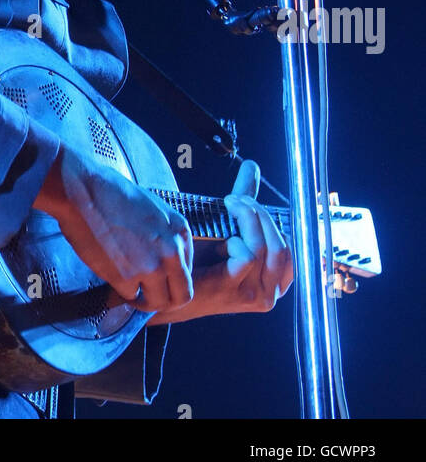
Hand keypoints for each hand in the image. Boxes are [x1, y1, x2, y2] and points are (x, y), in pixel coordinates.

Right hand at [34, 144, 194, 316]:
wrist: (84, 190)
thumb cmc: (112, 194)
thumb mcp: (153, 210)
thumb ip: (165, 237)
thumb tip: (162, 261)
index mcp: (179, 231)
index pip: (188, 273)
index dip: (171, 281)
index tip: (158, 281)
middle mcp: (171, 251)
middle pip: (182, 296)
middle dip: (165, 300)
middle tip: (149, 297)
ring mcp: (151, 266)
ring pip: (158, 303)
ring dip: (144, 302)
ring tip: (131, 292)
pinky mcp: (127, 277)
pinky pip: (130, 296)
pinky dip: (121, 291)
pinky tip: (113, 276)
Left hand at [146, 158, 293, 324]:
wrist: (169, 286)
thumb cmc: (200, 259)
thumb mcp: (228, 226)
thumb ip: (245, 199)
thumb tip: (252, 166)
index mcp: (275, 280)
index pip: (292, 247)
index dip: (273, 221)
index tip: (249, 203)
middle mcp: (270, 293)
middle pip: (282, 245)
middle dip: (260, 214)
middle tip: (235, 201)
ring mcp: (253, 295)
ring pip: (264, 247)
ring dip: (246, 220)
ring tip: (228, 208)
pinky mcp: (232, 291)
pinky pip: (247, 256)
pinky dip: (235, 240)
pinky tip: (220, 241)